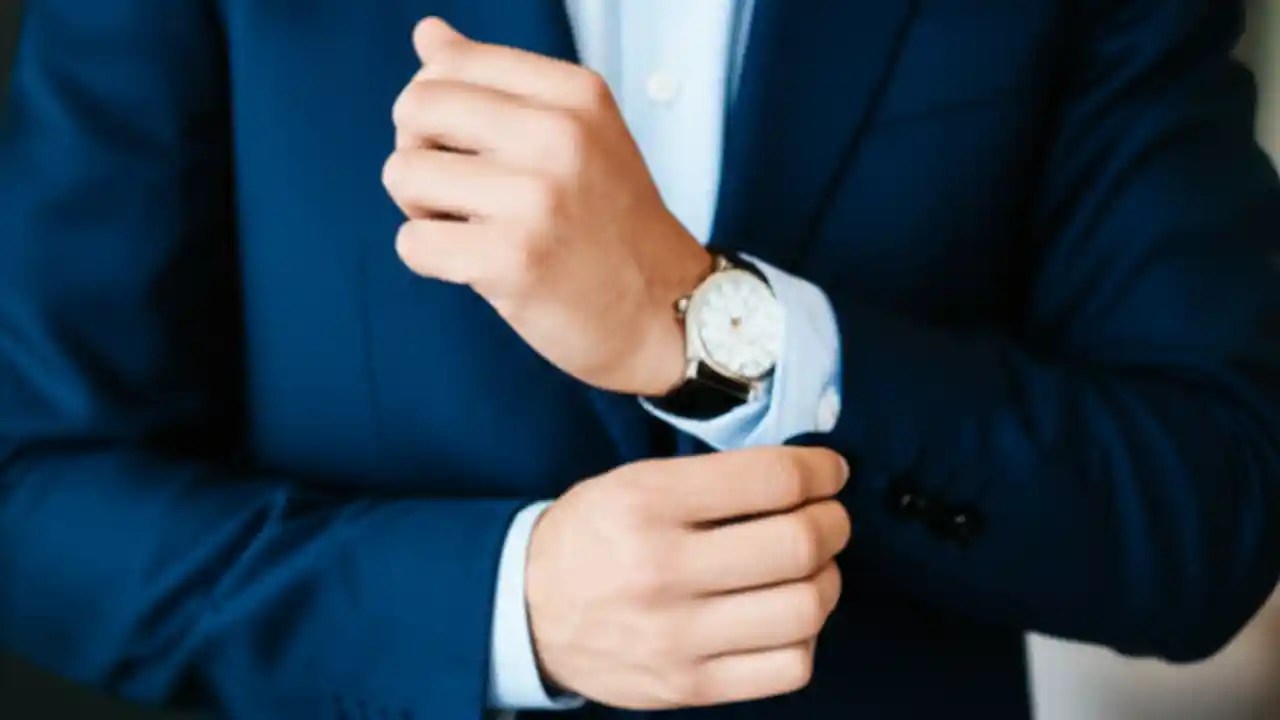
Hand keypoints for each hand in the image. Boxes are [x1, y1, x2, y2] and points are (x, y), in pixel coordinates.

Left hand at [384, 18, 712, 395]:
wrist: (666, 312)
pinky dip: (429, 258)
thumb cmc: (611, 224)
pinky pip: (411, 242)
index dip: (435, 108)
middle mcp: (559, 136)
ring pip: (403, 174)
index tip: (469, 146)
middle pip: (416, 109)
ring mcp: (536, 199)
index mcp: (576, 94)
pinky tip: (474, 265)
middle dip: (418, 152)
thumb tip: (427, 33)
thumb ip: (500, 83)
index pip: (448, 63)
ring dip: (421, 209)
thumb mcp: (578, 134)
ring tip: (473, 228)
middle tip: (460, 191)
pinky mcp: (512, 260)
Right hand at [526, 447, 851, 709]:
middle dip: (834, 524)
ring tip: (813, 568)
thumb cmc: (593, 537)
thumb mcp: (633, 483)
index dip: (820, 471)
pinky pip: (788, 667)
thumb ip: (713, 478)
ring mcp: (676, 636)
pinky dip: (805, 637)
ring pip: (804, 608)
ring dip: (827, 580)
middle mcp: (662, 570)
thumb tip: (804, 476)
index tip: (830, 471)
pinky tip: (787, 617)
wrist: (528, 610)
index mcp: (647, 504)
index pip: (771, 480)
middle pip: (798, 545)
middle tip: (829, 518)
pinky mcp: (689, 686)